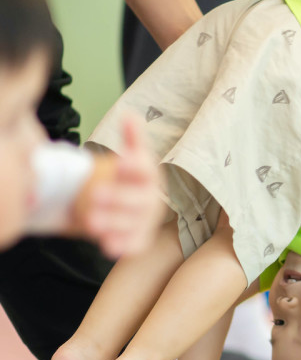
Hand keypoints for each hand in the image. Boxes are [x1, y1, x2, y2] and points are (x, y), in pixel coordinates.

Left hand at [82, 116, 162, 258]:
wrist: (123, 206)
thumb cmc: (125, 179)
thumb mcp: (128, 156)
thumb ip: (131, 138)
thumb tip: (130, 113)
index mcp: (148, 176)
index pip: (146, 170)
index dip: (134, 166)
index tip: (120, 161)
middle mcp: (151, 199)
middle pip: (140, 201)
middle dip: (117, 198)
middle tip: (94, 194)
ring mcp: (145, 221)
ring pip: (133, 224)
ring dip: (113, 223)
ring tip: (90, 221)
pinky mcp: (138, 240)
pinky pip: (133, 245)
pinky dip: (120, 246)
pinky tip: (105, 245)